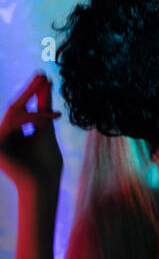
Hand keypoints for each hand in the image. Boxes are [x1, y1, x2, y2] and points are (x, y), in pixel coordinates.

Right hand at [0, 73, 62, 193]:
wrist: (43, 183)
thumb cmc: (47, 162)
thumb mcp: (46, 131)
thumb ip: (43, 113)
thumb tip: (45, 89)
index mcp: (17, 132)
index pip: (24, 108)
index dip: (34, 92)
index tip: (45, 77)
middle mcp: (6, 134)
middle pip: (15, 107)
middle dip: (30, 90)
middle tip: (43, 75)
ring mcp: (0, 140)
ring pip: (14, 114)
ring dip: (36, 113)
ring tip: (53, 115)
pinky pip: (10, 124)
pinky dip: (29, 121)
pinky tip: (45, 120)